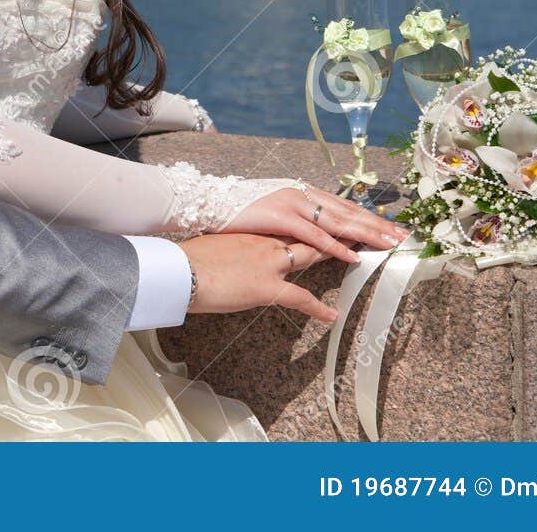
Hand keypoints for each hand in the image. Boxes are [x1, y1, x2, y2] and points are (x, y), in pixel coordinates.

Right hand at [178, 233, 338, 323]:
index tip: (323, 220)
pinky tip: (331, 315)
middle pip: (306, 234)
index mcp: (251, 234)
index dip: (309, 223)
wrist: (180, 269)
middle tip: (354, 227)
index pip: (288, 225)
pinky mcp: (266, 286)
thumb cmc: (188, 260)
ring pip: (310, 255)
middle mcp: (264, 243)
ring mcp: (268, 263)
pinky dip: (317, 308)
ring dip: (335, 254)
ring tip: (357, 256)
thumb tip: (228, 256)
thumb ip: (229, 250)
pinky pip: (299, 298)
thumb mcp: (213, 247)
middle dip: (332, 231)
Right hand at [225, 185, 408, 263]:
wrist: (206, 212)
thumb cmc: (236, 222)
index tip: (389, 227)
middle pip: (345, 212)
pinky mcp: (277, 220)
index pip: (341, 206)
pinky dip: (334, 246)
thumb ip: (292, 226)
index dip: (368, 218)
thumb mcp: (269, 220)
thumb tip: (310, 238)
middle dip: (375, 225)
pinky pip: (312, 236)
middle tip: (401, 235)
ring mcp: (288, 207)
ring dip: (364, 234)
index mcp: (299, 195)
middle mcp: (298, 196)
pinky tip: (352, 255)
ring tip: (387, 244)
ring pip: (335, 222)